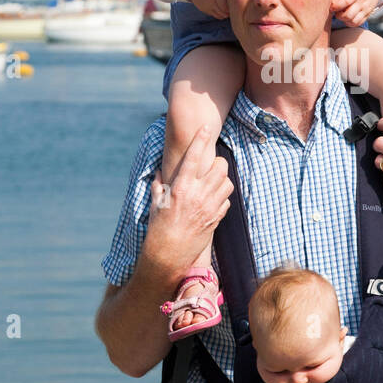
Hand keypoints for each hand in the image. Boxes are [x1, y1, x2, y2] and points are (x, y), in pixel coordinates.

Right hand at [145, 126, 233, 268]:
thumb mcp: (155, 204)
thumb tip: (159, 173)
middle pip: (220, 166)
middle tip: (211, 165)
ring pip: (227, 182)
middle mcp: (198, 194)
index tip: (206, 127)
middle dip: (217, 162)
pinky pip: (227, 200)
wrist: (169, 255)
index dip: (200, 139)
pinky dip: (222, 197)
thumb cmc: (158, 229)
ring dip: (221, 179)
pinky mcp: (216, 219)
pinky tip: (212, 200)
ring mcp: (210, 207)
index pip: (193, 157)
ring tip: (212, 182)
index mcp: (180, 187)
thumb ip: (158, 186)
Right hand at [180, 0, 228, 18]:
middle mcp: (210, 0)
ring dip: (225, 12)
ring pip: (219, 16)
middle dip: (231, 10)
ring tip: (228, 4)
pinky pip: (214, 15)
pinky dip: (219, 13)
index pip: (226, 6)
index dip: (232, 5)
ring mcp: (206, 6)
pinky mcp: (202, 8)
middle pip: (224, 12)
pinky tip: (222, 6)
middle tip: (234, 2)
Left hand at [331, 0, 382, 26]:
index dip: (337, 6)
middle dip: (339, 15)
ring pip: (353, 20)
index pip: (346, 2)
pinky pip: (358, 23)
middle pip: (348, 14)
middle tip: (335, 11)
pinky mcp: (367, 14)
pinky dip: (351, 23)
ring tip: (340, 14)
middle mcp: (362, 2)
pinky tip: (346, 18)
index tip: (332, 6)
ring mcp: (365, 9)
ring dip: (344, 19)